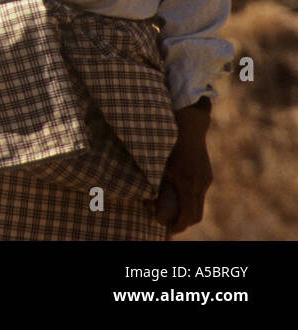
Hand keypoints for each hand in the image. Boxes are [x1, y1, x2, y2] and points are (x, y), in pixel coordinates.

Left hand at [158, 106, 212, 234]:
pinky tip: (177, 195)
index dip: (178, 227)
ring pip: (198, 203)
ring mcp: (206, 178)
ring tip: (169, 212)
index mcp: (188, 183)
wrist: (188, 123)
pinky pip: (199, 192)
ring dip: (186, 211)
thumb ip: (152, 184)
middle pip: (196, 214)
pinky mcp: (207, 172)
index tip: (167, 230)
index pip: (188, 215)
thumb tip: (146, 202)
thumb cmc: (166, 141)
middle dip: (182, 223)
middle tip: (166, 226)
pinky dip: (189, 199)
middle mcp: (201, 183)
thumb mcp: (156, 163)